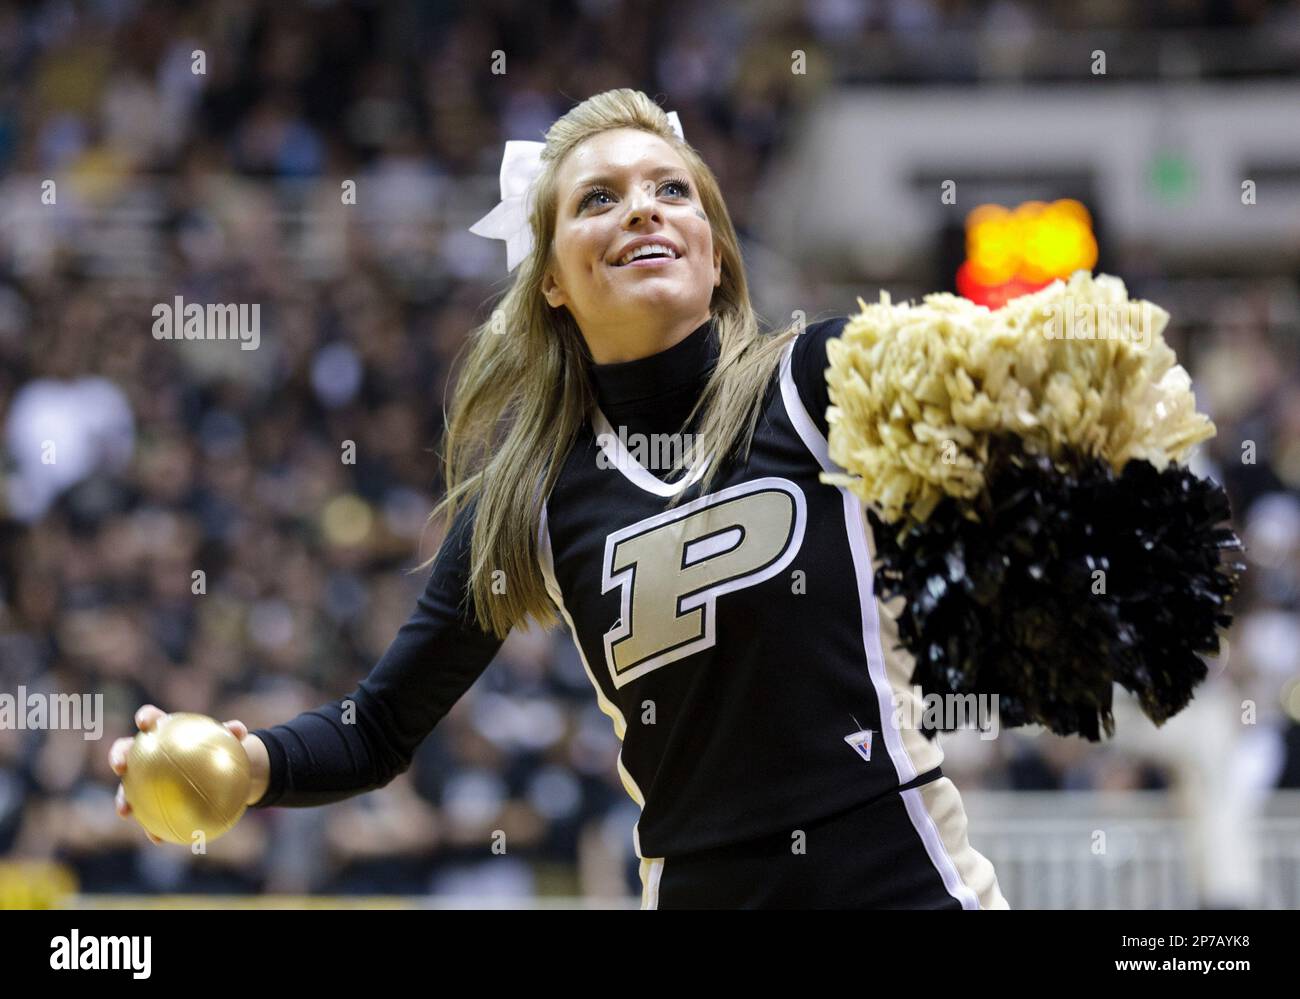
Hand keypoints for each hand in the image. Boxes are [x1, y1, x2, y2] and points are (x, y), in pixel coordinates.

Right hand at [108, 705, 250, 844]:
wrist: (216, 770)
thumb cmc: (218, 748)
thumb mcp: (228, 741)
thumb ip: (231, 733)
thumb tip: (240, 730)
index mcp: (164, 731)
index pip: (151, 719)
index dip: (145, 717)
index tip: (144, 723)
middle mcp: (147, 753)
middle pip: (125, 750)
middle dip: (118, 756)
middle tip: (120, 767)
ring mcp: (143, 777)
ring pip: (126, 787)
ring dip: (122, 799)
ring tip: (125, 811)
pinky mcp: (148, 800)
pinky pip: (147, 813)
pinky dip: (151, 827)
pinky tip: (158, 838)